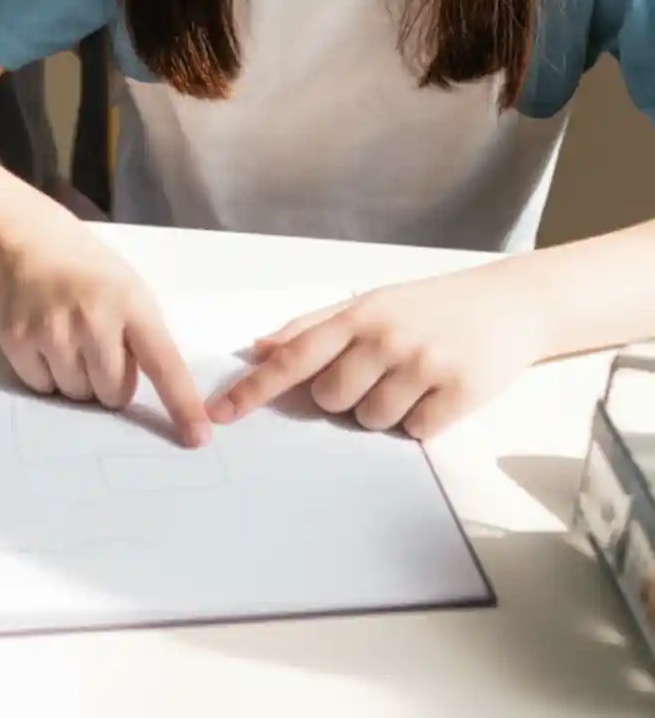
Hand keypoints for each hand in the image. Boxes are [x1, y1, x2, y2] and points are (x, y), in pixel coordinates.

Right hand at [0, 233, 211, 446]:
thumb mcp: (131, 295)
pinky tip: (46, 344)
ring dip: (78, 381)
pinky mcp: (16, 339)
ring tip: (70, 344)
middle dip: (111, 385)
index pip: (163, 363)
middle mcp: (91, 318)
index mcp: (132, 306)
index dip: (181, 403)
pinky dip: (47, 376)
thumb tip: (156, 400)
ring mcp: (51, 329)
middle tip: (100, 354)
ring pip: (76, 394)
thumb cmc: (93, 278)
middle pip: (113, 393)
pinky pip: (41, 387)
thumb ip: (144, 340)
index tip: (197, 437)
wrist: (34, 246)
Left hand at [207, 267, 547, 438]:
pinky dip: (422, 420)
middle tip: (379, 372)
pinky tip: (438, 391)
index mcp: (358, 316)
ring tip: (412, 379)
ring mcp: (424, 364)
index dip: (254, 390)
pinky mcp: (460, 392)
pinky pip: (415, 432)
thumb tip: (259, 349)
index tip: (220, 414)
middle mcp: (387, 338)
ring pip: (371, 420)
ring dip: (385, 411)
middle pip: (330, 400)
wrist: (513, 302)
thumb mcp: (370, 303)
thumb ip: (313, 327)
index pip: (293, 358)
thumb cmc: (430, 307)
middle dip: (346, 396)